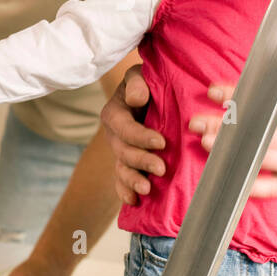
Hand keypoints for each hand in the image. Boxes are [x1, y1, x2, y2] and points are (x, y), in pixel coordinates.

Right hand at [99, 63, 165, 205]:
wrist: (153, 94)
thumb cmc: (148, 82)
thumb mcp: (141, 75)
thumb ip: (137, 82)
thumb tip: (136, 98)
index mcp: (115, 113)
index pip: (123, 127)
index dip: (140, 137)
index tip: (161, 143)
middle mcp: (114, 135)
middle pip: (123, 151)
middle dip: (141, 161)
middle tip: (161, 169)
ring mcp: (121, 151)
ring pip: (121, 168)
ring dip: (133, 180)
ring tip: (147, 189)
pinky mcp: (129, 163)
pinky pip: (121, 180)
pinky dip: (125, 191)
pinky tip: (133, 201)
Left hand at [187, 57, 276, 196]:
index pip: (267, 106)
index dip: (239, 98)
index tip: (216, 92)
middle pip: (256, 134)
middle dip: (224, 127)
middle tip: (197, 121)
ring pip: (260, 159)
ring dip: (231, 151)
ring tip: (206, 142)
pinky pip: (273, 188)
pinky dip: (251, 185)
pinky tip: (232, 176)